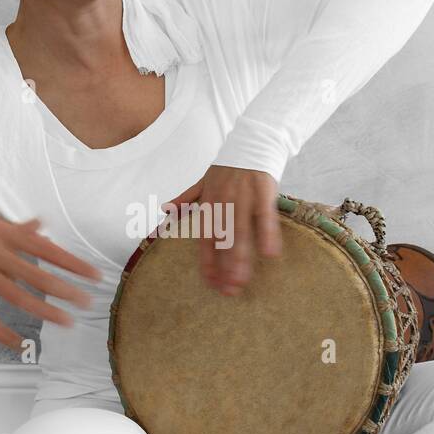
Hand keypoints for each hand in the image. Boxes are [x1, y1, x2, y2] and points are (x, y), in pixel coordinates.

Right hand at [0, 203, 102, 349]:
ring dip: (43, 310)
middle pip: (36, 275)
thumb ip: (18, 228)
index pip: (47, 251)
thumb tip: (41, 226)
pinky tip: (19, 344)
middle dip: (64, 289)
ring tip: (66, 321)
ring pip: (16, 297)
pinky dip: (2, 333)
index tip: (93, 275)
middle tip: (87, 301)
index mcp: (6, 235)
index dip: (72, 264)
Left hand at [161, 165, 281, 296]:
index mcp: (209, 204)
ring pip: (240, 233)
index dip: (207, 263)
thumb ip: (186, 199)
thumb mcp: (203, 182)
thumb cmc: (228, 168)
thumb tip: (164, 210)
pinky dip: (267, 234)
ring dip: (240, 258)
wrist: (252, 142)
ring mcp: (242, 198)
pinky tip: (270, 254)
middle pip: (222, 241)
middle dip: (224, 268)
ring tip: (242, 280)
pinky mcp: (262, 192)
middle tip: (228, 291)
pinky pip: (264, 217)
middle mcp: (223, 204)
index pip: (205, 240)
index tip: (210, 283)